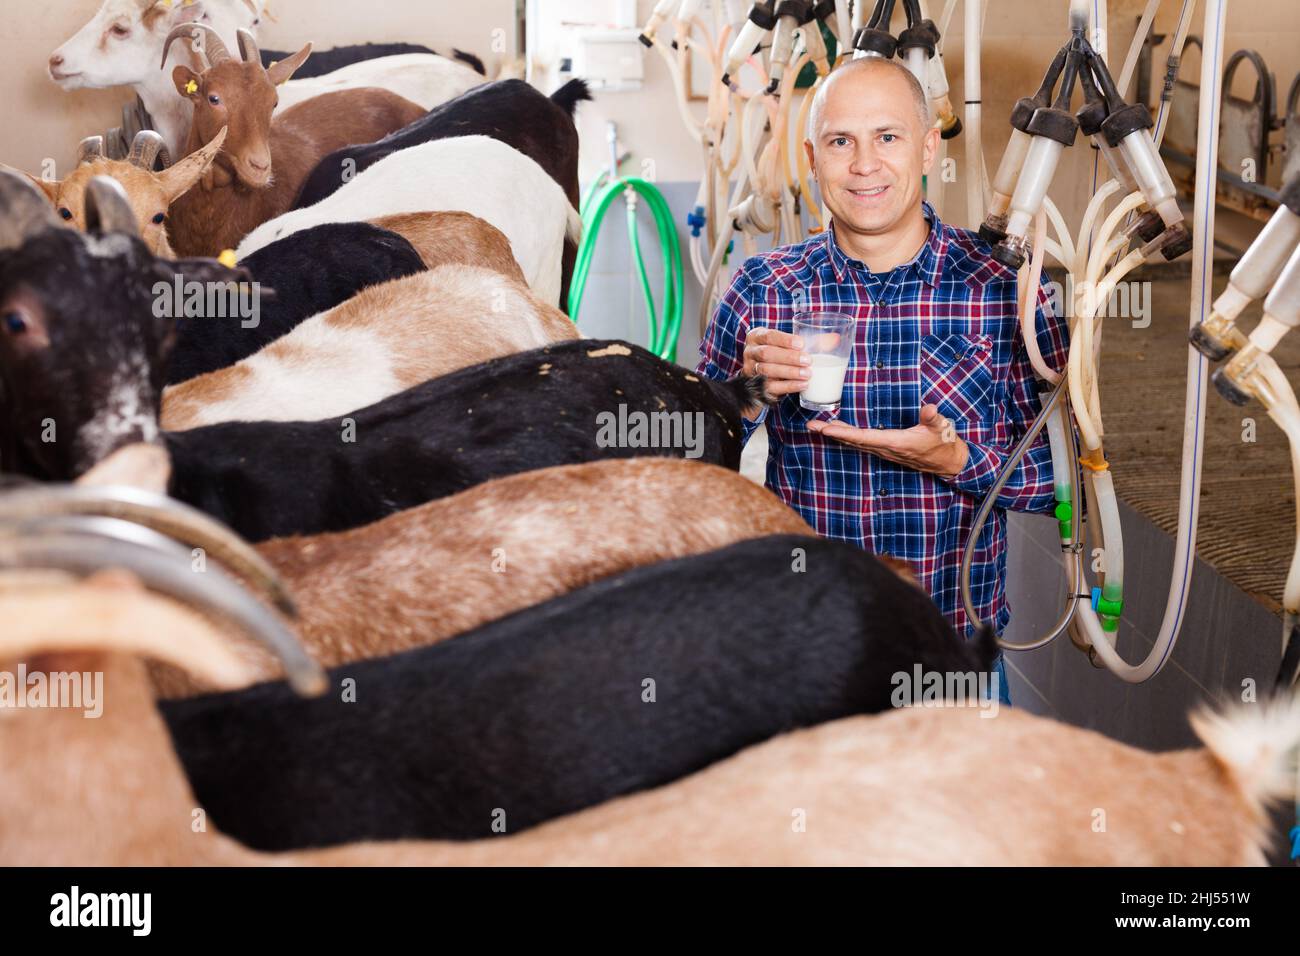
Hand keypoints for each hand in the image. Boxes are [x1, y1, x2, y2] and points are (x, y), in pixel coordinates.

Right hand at [742, 327, 809, 390]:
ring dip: (789, 372)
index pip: (768, 336)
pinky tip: (803, 385)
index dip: (785, 340)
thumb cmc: (780, 354)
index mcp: (756, 336)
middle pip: (766, 354)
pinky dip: (788, 386)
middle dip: (788, 357)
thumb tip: (833, 339)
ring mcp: (750, 370)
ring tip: (808, 374)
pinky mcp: (754, 387)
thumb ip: (810, 341)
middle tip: (807, 360)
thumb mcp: (789, 344)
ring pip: (766, 371)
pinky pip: (770, 387)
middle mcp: (750, 352)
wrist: (764, 375)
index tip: (802, 344)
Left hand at [807, 404, 969, 477]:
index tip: (828, 428)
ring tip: (817, 427)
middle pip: (854, 441)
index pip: (866, 437)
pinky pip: (861, 443)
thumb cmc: (944, 443)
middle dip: (832, 433)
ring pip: (855, 443)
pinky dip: (847, 436)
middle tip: (812, 426)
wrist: (948, 462)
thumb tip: (929, 408)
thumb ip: (933, 418)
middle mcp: (886, 449)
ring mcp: (885, 451)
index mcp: (896, 443)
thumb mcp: (942, 428)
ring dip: (836, 435)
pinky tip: (837, 430)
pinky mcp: (886, 449)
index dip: (846, 433)